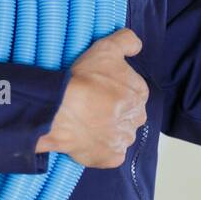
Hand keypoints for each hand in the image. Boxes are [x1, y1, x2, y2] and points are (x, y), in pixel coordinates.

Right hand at [36, 29, 148, 168]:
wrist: (60, 111)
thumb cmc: (83, 80)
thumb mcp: (106, 49)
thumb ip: (127, 41)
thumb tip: (136, 46)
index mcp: (139, 93)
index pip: (133, 92)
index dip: (114, 89)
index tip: (98, 89)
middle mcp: (136, 118)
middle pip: (128, 115)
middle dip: (113, 112)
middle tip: (90, 106)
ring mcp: (124, 140)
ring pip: (118, 134)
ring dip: (106, 130)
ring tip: (84, 122)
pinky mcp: (112, 158)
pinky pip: (109, 154)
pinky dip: (99, 148)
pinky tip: (86, 138)